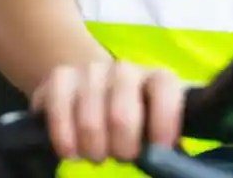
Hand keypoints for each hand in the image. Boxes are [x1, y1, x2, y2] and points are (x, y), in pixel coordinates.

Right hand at [30, 61, 185, 163]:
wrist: (97, 89)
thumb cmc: (135, 119)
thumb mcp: (155, 126)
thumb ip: (166, 141)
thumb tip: (172, 162)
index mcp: (156, 79)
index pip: (165, 88)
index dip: (164, 119)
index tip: (160, 147)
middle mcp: (124, 70)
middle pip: (121, 115)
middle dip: (122, 147)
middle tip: (122, 156)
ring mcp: (90, 71)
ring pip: (89, 121)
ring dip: (93, 148)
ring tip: (97, 154)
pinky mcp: (60, 77)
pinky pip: (59, 112)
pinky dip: (65, 139)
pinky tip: (71, 151)